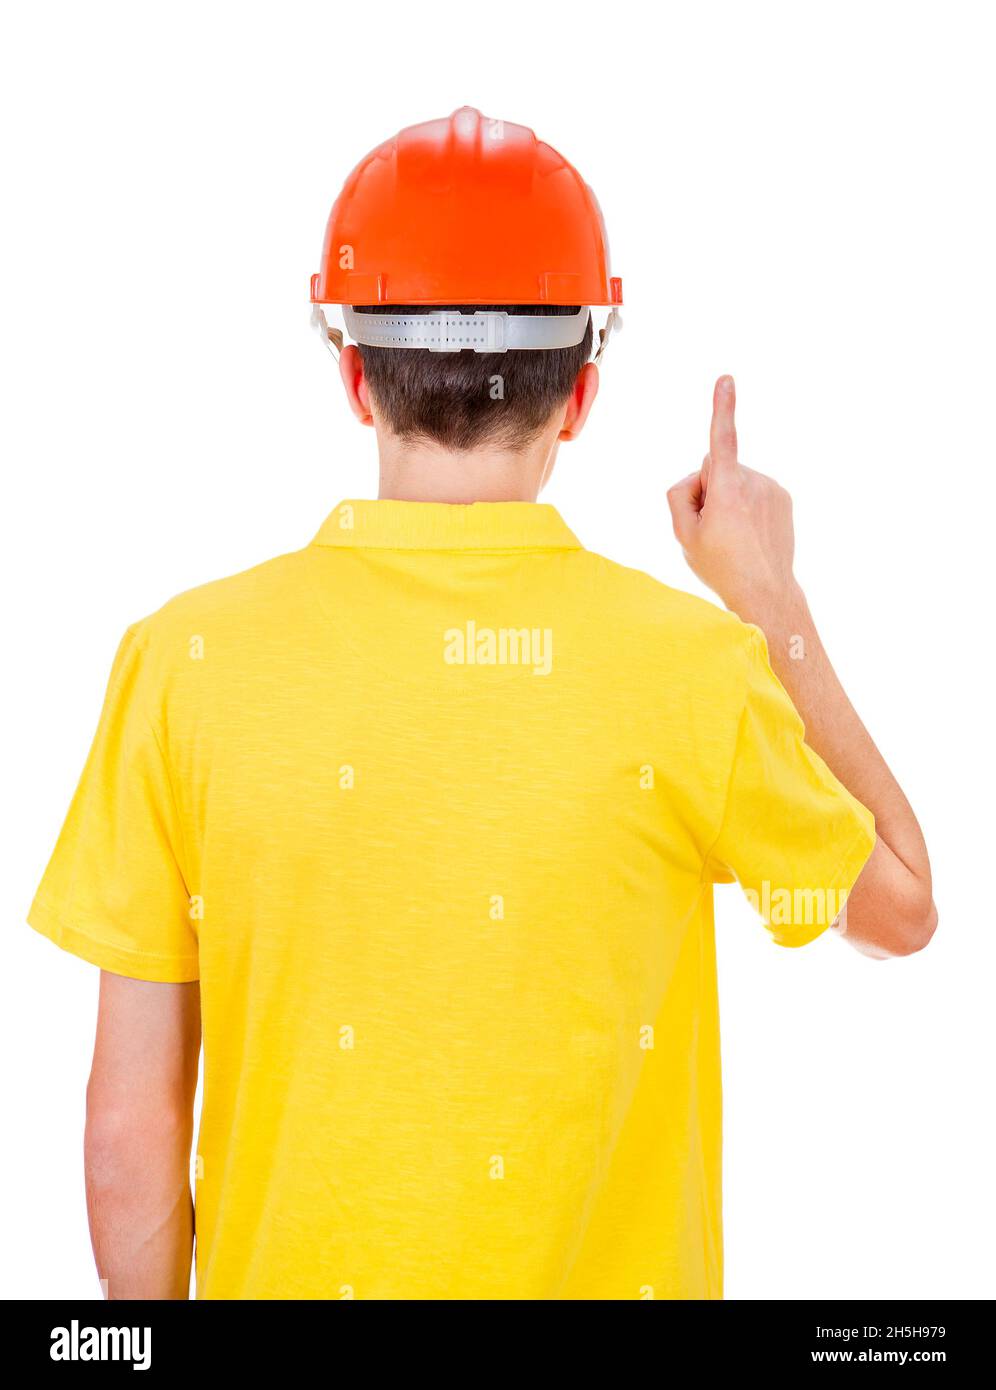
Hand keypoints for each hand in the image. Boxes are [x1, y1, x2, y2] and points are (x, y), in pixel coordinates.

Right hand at [667, 376, 797, 619]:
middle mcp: (754, 482)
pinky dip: (746, 506)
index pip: (721, 440)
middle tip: (711, 528)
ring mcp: (773, 489)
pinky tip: (747, 533)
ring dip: (728, 499)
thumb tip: (695, 480)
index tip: (726, 379)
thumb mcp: (684, 534)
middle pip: (715, 469)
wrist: (765, 592)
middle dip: (708, 489)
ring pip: (735, 480)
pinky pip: (753, 491)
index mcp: (728, 489)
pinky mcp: (783, 498)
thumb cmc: (722, 566)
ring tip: (732, 536)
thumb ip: (679, 495)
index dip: (722, 408)